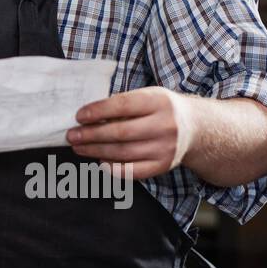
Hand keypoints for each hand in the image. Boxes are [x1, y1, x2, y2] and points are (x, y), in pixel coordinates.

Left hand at [67, 86, 196, 179]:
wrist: (195, 128)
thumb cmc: (162, 109)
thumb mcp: (148, 95)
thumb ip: (123, 103)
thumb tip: (88, 116)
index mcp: (159, 102)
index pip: (122, 106)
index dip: (98, 111)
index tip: (79, 116)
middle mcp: (165, 126)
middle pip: (120, 133)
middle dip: (91, 135)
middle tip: (71, 136)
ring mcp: (166, 148)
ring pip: (123, 153)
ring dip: (96, 151)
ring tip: (79, 147)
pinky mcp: (164, 166)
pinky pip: (133, 171)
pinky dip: (113, 168)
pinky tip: (99, 162)